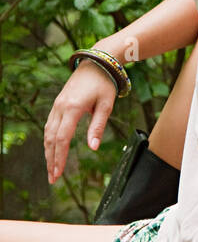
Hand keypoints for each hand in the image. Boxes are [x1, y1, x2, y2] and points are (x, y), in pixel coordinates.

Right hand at [44, 61, 117, 183]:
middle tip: (52, 178)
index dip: (59, 157)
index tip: (58, 173)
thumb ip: (98, 127)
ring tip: (51, 169)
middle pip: (51, 139)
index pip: (62, 138)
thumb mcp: (106, 105)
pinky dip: (49, 140)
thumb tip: (93, 147)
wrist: (96, 63)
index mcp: (72, 108)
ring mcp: (57, 105)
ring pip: (48, 133)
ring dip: (48, 152)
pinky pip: (50, 125)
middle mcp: (60, 107)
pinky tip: (52, 151)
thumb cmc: (104, 84)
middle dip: (51, 160)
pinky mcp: (58, 104)